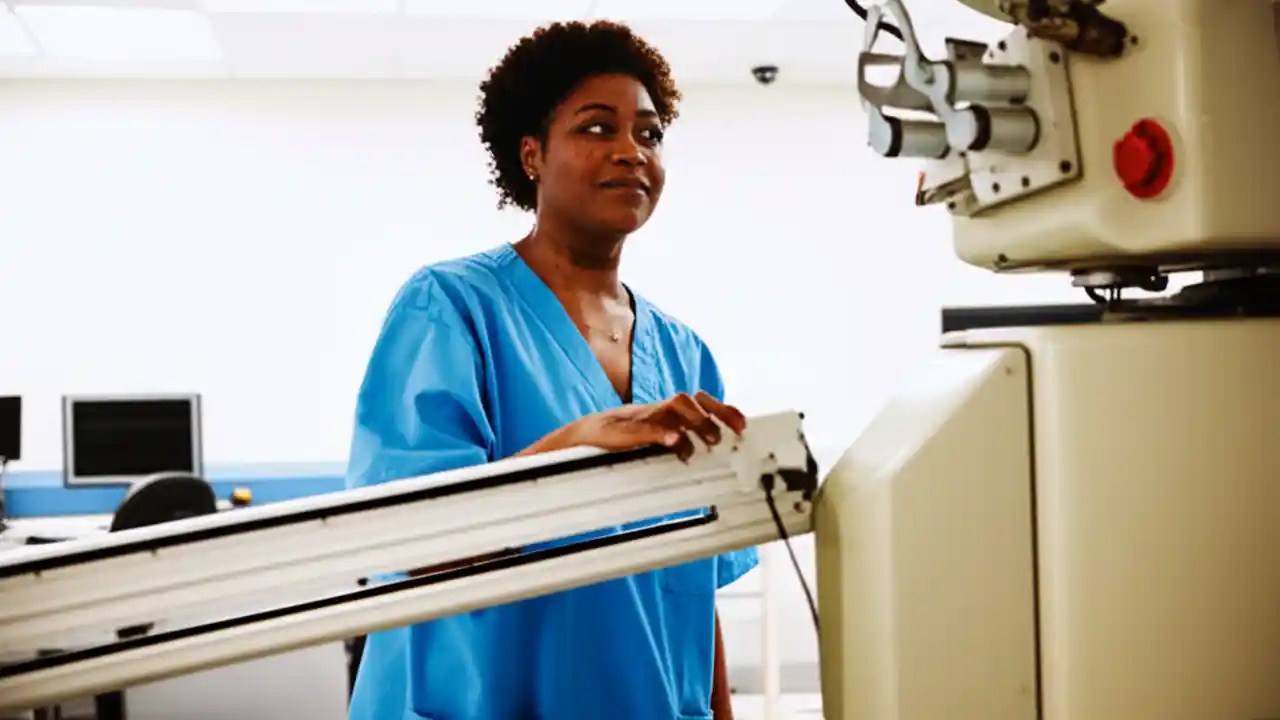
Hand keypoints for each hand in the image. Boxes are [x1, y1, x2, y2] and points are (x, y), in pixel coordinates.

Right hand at [521, 391, 746, 460]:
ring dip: (694, 421)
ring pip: (674, 406)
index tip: (743, 426)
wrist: (583, 435)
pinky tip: (675, 442)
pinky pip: (645, 428)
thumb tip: (706, 452)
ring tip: (707, 441)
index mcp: (668, 411)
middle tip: (727, 436)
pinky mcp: (623, 430)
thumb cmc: (623, 436)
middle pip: (692, 400)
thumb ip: (680, 439)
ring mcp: (642, 417)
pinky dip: (661, 434)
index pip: (702, 402)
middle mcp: (658, 409)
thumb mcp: (656, 436)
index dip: (724, 410)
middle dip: (714, 415)